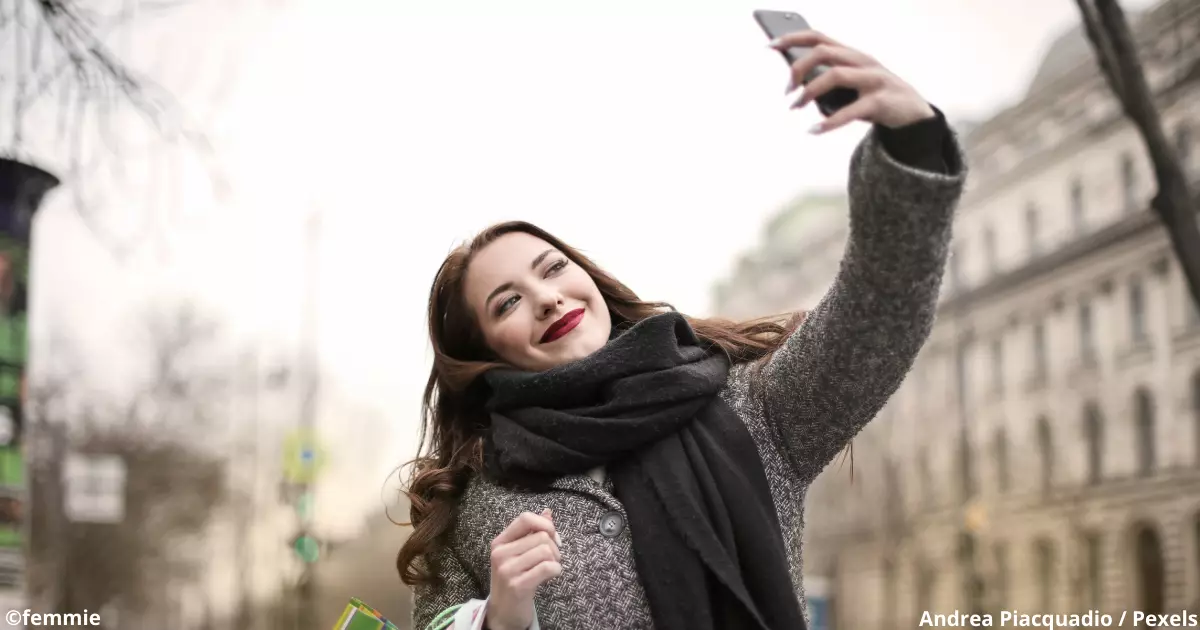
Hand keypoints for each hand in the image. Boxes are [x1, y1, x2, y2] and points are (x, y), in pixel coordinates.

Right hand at [486, 509, 561, 629]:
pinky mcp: (518, 585)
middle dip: (554, 547)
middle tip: (551, 560)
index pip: (525, 518)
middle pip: (541, 536)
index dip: (545, 524)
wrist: (504, 613)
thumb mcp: (519, 554)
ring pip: (546, 550)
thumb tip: (548, 512)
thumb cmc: (514, 580)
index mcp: (500, 542)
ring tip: (549, 569)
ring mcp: (507, 569)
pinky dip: (555, 571)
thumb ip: (532, 533)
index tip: (552, 536)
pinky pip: (548, 567)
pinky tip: (550, 577)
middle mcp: (500, 553)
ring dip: (556, 560)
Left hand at [769, 30, 934, 134]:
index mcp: (852, 54)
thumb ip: (829, 80)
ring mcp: (874, 79)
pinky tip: (814, 130)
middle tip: (787, 91)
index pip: (819, 37)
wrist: (915, 115)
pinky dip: (829, 122)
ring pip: (835, 75)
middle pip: (823, 52)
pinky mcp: (881, 101)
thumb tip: (796, 84)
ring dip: (809, 92)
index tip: (771, 45)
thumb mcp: (852, 85)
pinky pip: (850, 110)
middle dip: (798, 68)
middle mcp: (862, 61)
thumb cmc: (875, 97)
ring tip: (796, 106)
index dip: (794, 38)